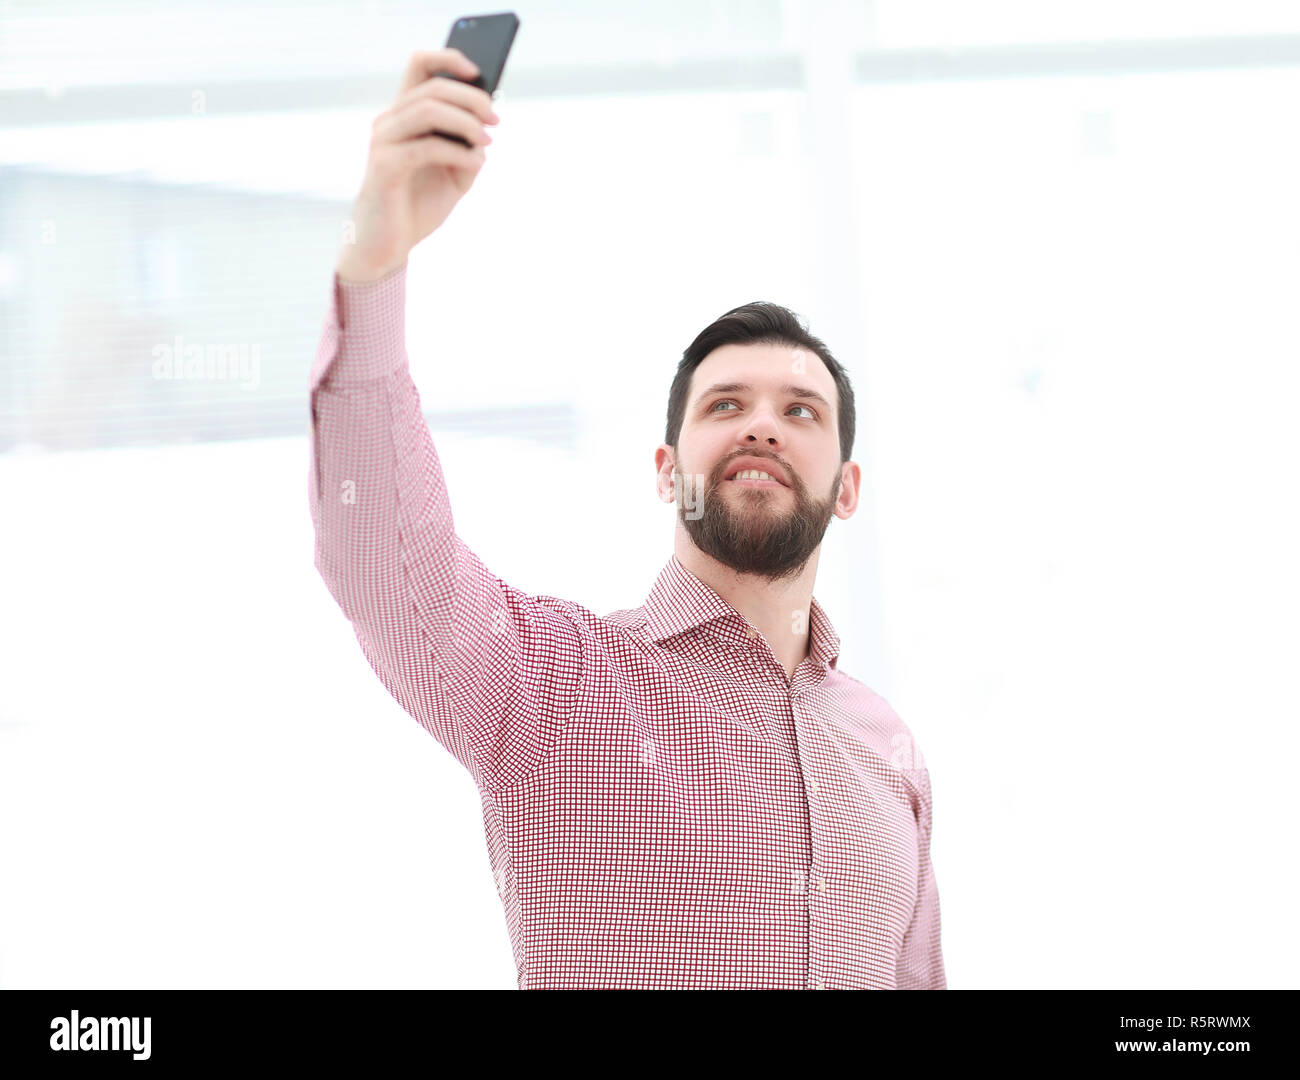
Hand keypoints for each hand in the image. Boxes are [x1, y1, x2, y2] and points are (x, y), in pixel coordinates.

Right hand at [336, 48, 499, 282]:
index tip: (480, 72)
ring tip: (488, 142)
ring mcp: (384, 142)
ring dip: (466, 123)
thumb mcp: (454, 175)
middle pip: (432, 88)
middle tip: (496, 119)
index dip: (449, 59)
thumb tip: (486, 129)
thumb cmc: (417, 206)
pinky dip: (457, 152)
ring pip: (427, 110)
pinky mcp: (385, 166)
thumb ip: (467, 149)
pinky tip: (476, 164)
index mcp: (405, 116)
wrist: (388, 245)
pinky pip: (426, 147)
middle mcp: (390, 122)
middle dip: (471, 99)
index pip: (420, 66)